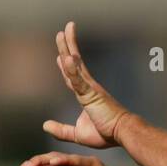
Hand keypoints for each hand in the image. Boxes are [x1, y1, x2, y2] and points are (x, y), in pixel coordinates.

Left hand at [43, 21, 131, 148]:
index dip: (65, 65)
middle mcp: (88, 87)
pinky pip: (78, 80)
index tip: (61, 55)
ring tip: (63, 32)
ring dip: (68, 47)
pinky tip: (66, 57)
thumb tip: (45, 125)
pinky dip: (72, 69)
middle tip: (62, 31)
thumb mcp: (78, 134)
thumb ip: (62, 130)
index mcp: (86, 96)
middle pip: (73, 63)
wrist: (122, 133)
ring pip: (75, 64)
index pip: (72, 77)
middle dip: (67, 46)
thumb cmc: (106, 134)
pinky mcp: (92, 93)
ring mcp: (90, 88)